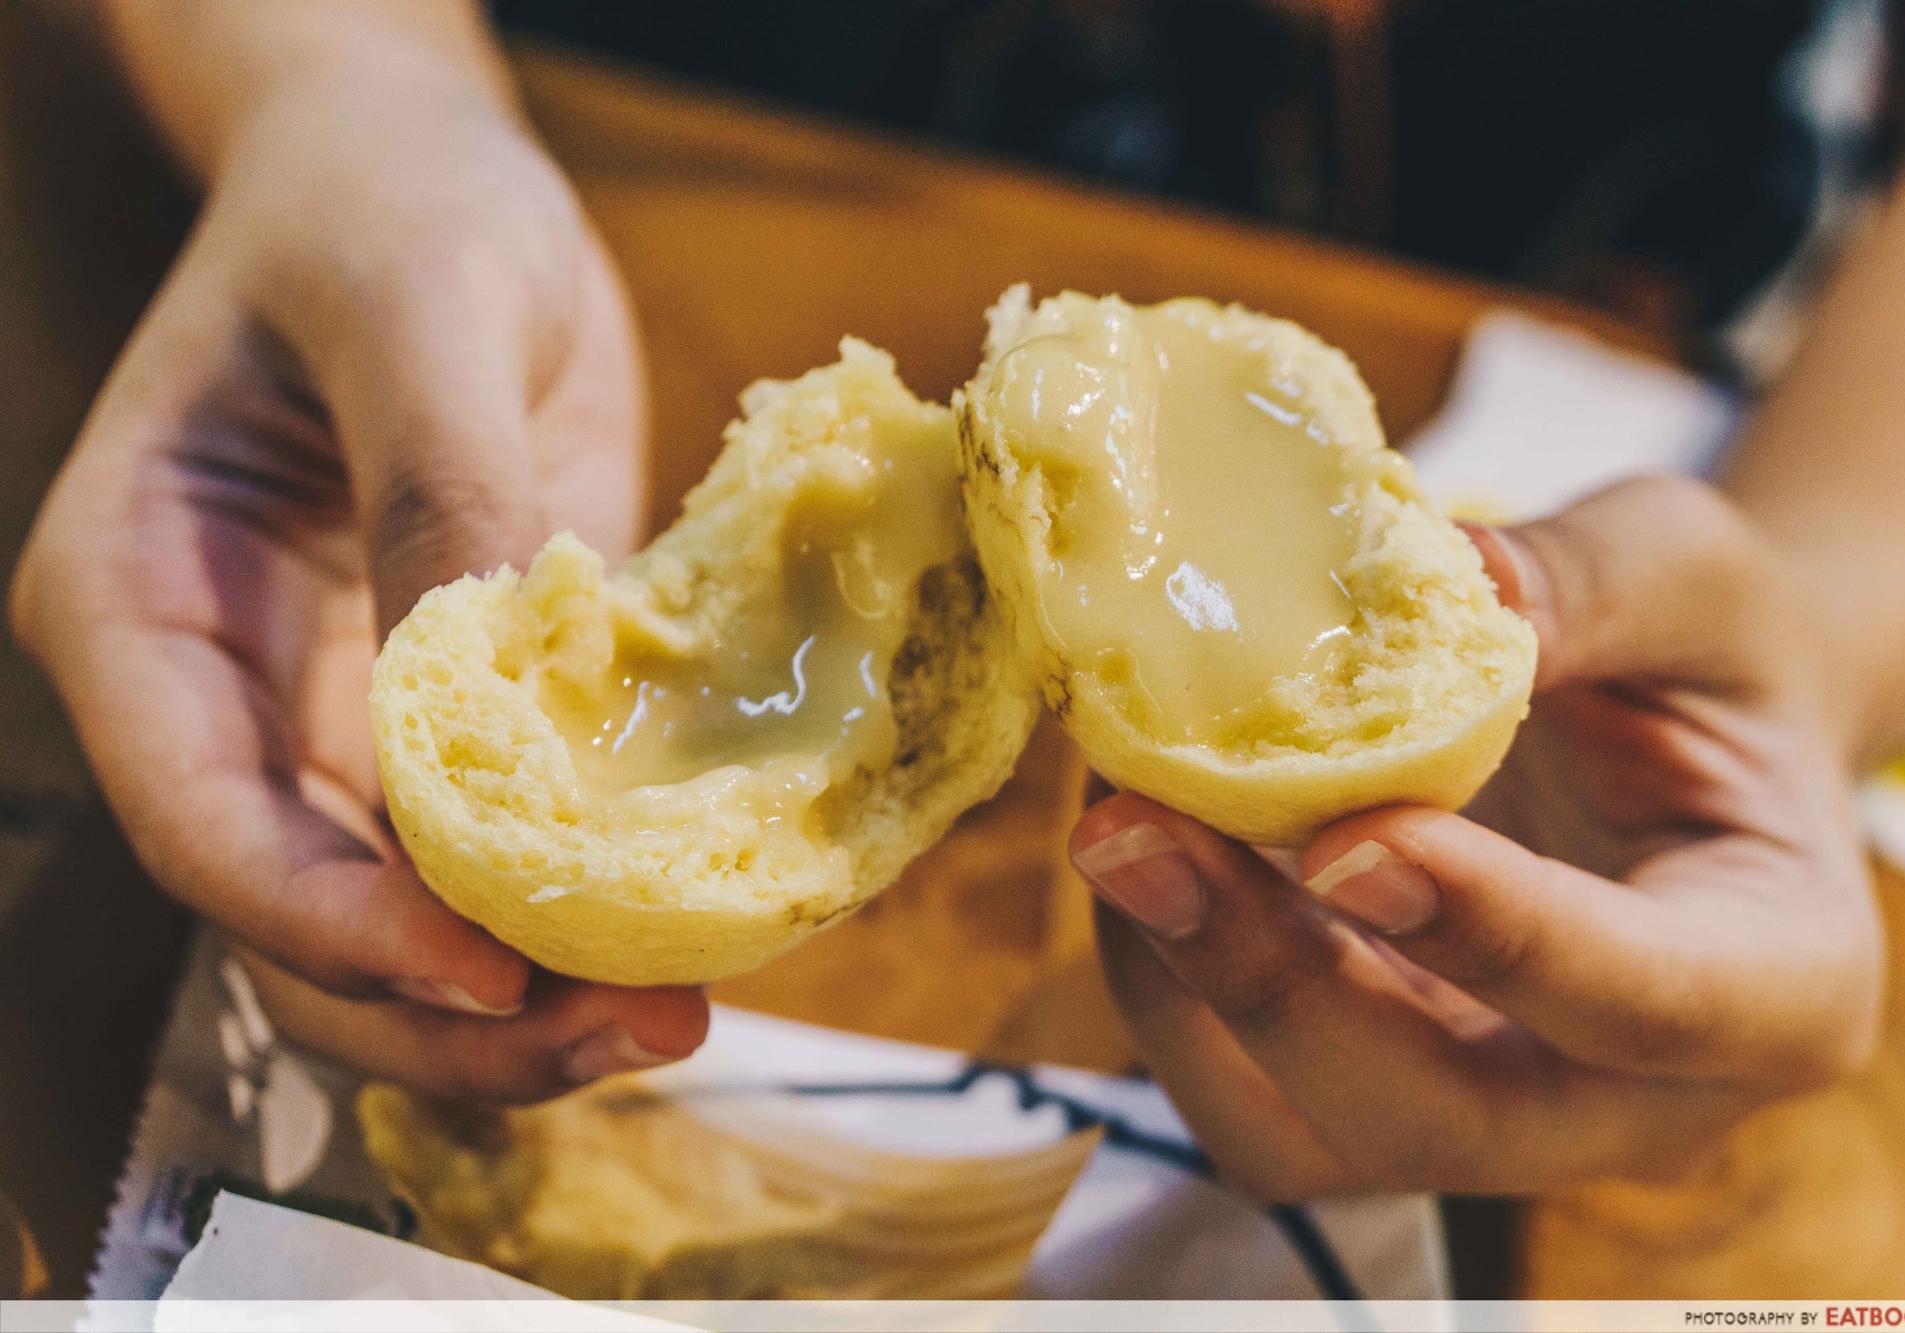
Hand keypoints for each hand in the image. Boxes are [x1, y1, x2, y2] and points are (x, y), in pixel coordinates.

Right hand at [10, 82, 706, 1099]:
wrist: (432, 188)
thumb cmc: (385, 212)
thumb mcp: (415, 306)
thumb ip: (437, 485)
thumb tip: (488, 677)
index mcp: (140, 606)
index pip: (201, 819)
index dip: (332, 920)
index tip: (488, 966)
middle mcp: (225, 700)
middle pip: (295, 929)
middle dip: (446, 1011)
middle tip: (630, 1028)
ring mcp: (338, 728)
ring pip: (394, 934)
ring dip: (521, 1006)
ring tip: (674, 1019)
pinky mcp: (459, 726)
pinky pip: (500, 860)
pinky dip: (579, 918)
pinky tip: (688, 934)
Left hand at [1069, 477, 1882, 1195]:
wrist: (1677, 738)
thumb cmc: (1712, 657)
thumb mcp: (1697, 573)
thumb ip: (1590, 581)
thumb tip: (1446, 582)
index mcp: (1779, 981)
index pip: (1640, 1001)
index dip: (1490, 935)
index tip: (1344, 837)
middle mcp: (1634, 1100)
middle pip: (1440, 1120)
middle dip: (1271, 986)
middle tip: (1134, 832)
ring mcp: (1490, 1113)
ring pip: (1307, 1137)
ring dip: (1183, 990)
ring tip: (1112, 820)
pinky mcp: (1378, 1084)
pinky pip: (1241, 1086)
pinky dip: (1164, 973)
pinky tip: (1139, 832)